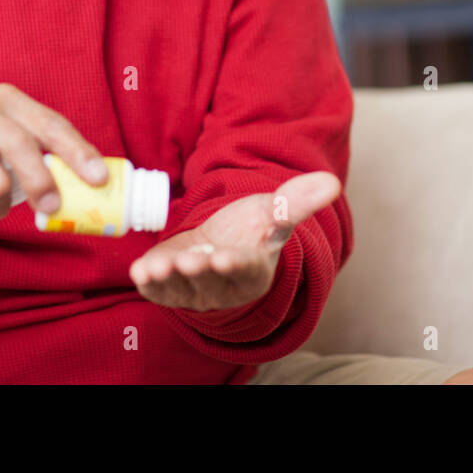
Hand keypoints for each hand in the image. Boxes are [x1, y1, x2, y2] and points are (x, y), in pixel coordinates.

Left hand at [129, 171, 340, 311]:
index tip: (225, 258)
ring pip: (181, 288)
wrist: (221, 240)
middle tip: (189, 261)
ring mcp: (195, 290)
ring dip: (168, 279)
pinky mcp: (170, 287)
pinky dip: (149, 282)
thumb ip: (298, 201)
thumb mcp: (274, 212)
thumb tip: (332, 182)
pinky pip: (159, 290)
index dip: (235, 265)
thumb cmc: (251, 229)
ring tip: (157, 266)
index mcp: (254, 270)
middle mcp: (224, 287)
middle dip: (198, 273)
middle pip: (211, 282)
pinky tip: (140, 270)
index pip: (245, 270)